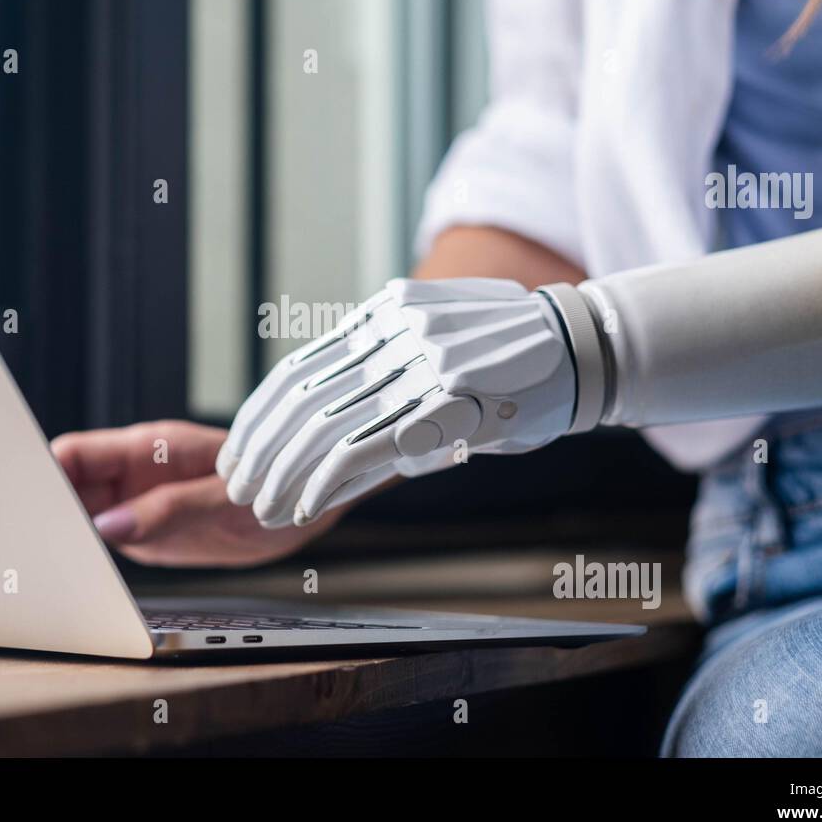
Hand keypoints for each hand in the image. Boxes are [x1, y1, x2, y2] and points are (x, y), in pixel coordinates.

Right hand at [51, 421, 344, 566]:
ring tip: (39, 563)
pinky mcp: (147, 530)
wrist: (306, 505)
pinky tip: (74, 576)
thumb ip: (168, 511)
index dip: (42, 472)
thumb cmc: (275, 488)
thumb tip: (106, 527)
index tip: (22, 502)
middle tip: (22, 542)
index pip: (76, 453)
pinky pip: (104, 538)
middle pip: (69, 484)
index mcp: (150, 449)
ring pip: (81, 512)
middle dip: (43, 507)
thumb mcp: (225, 502)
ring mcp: (139, 501)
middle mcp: (137, 472)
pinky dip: (86, 554)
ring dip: (62, 534)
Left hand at [216, 277, 576, 527]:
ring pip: (322, 425)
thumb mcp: (438, 346)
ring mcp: (418, 365)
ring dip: (282, 473)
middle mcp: (394, 332)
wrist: (583, 348)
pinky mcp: (443, 403)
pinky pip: (361, 445)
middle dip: (261, 450)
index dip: (258, 415)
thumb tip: (325, 441)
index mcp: (384, 313)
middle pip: (301, 397)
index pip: (299, 368)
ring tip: (263, 507)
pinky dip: (322, 481)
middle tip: (240, 487)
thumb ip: (384, 378)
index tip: (239, 450)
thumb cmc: (508, 361)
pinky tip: (303, 506)